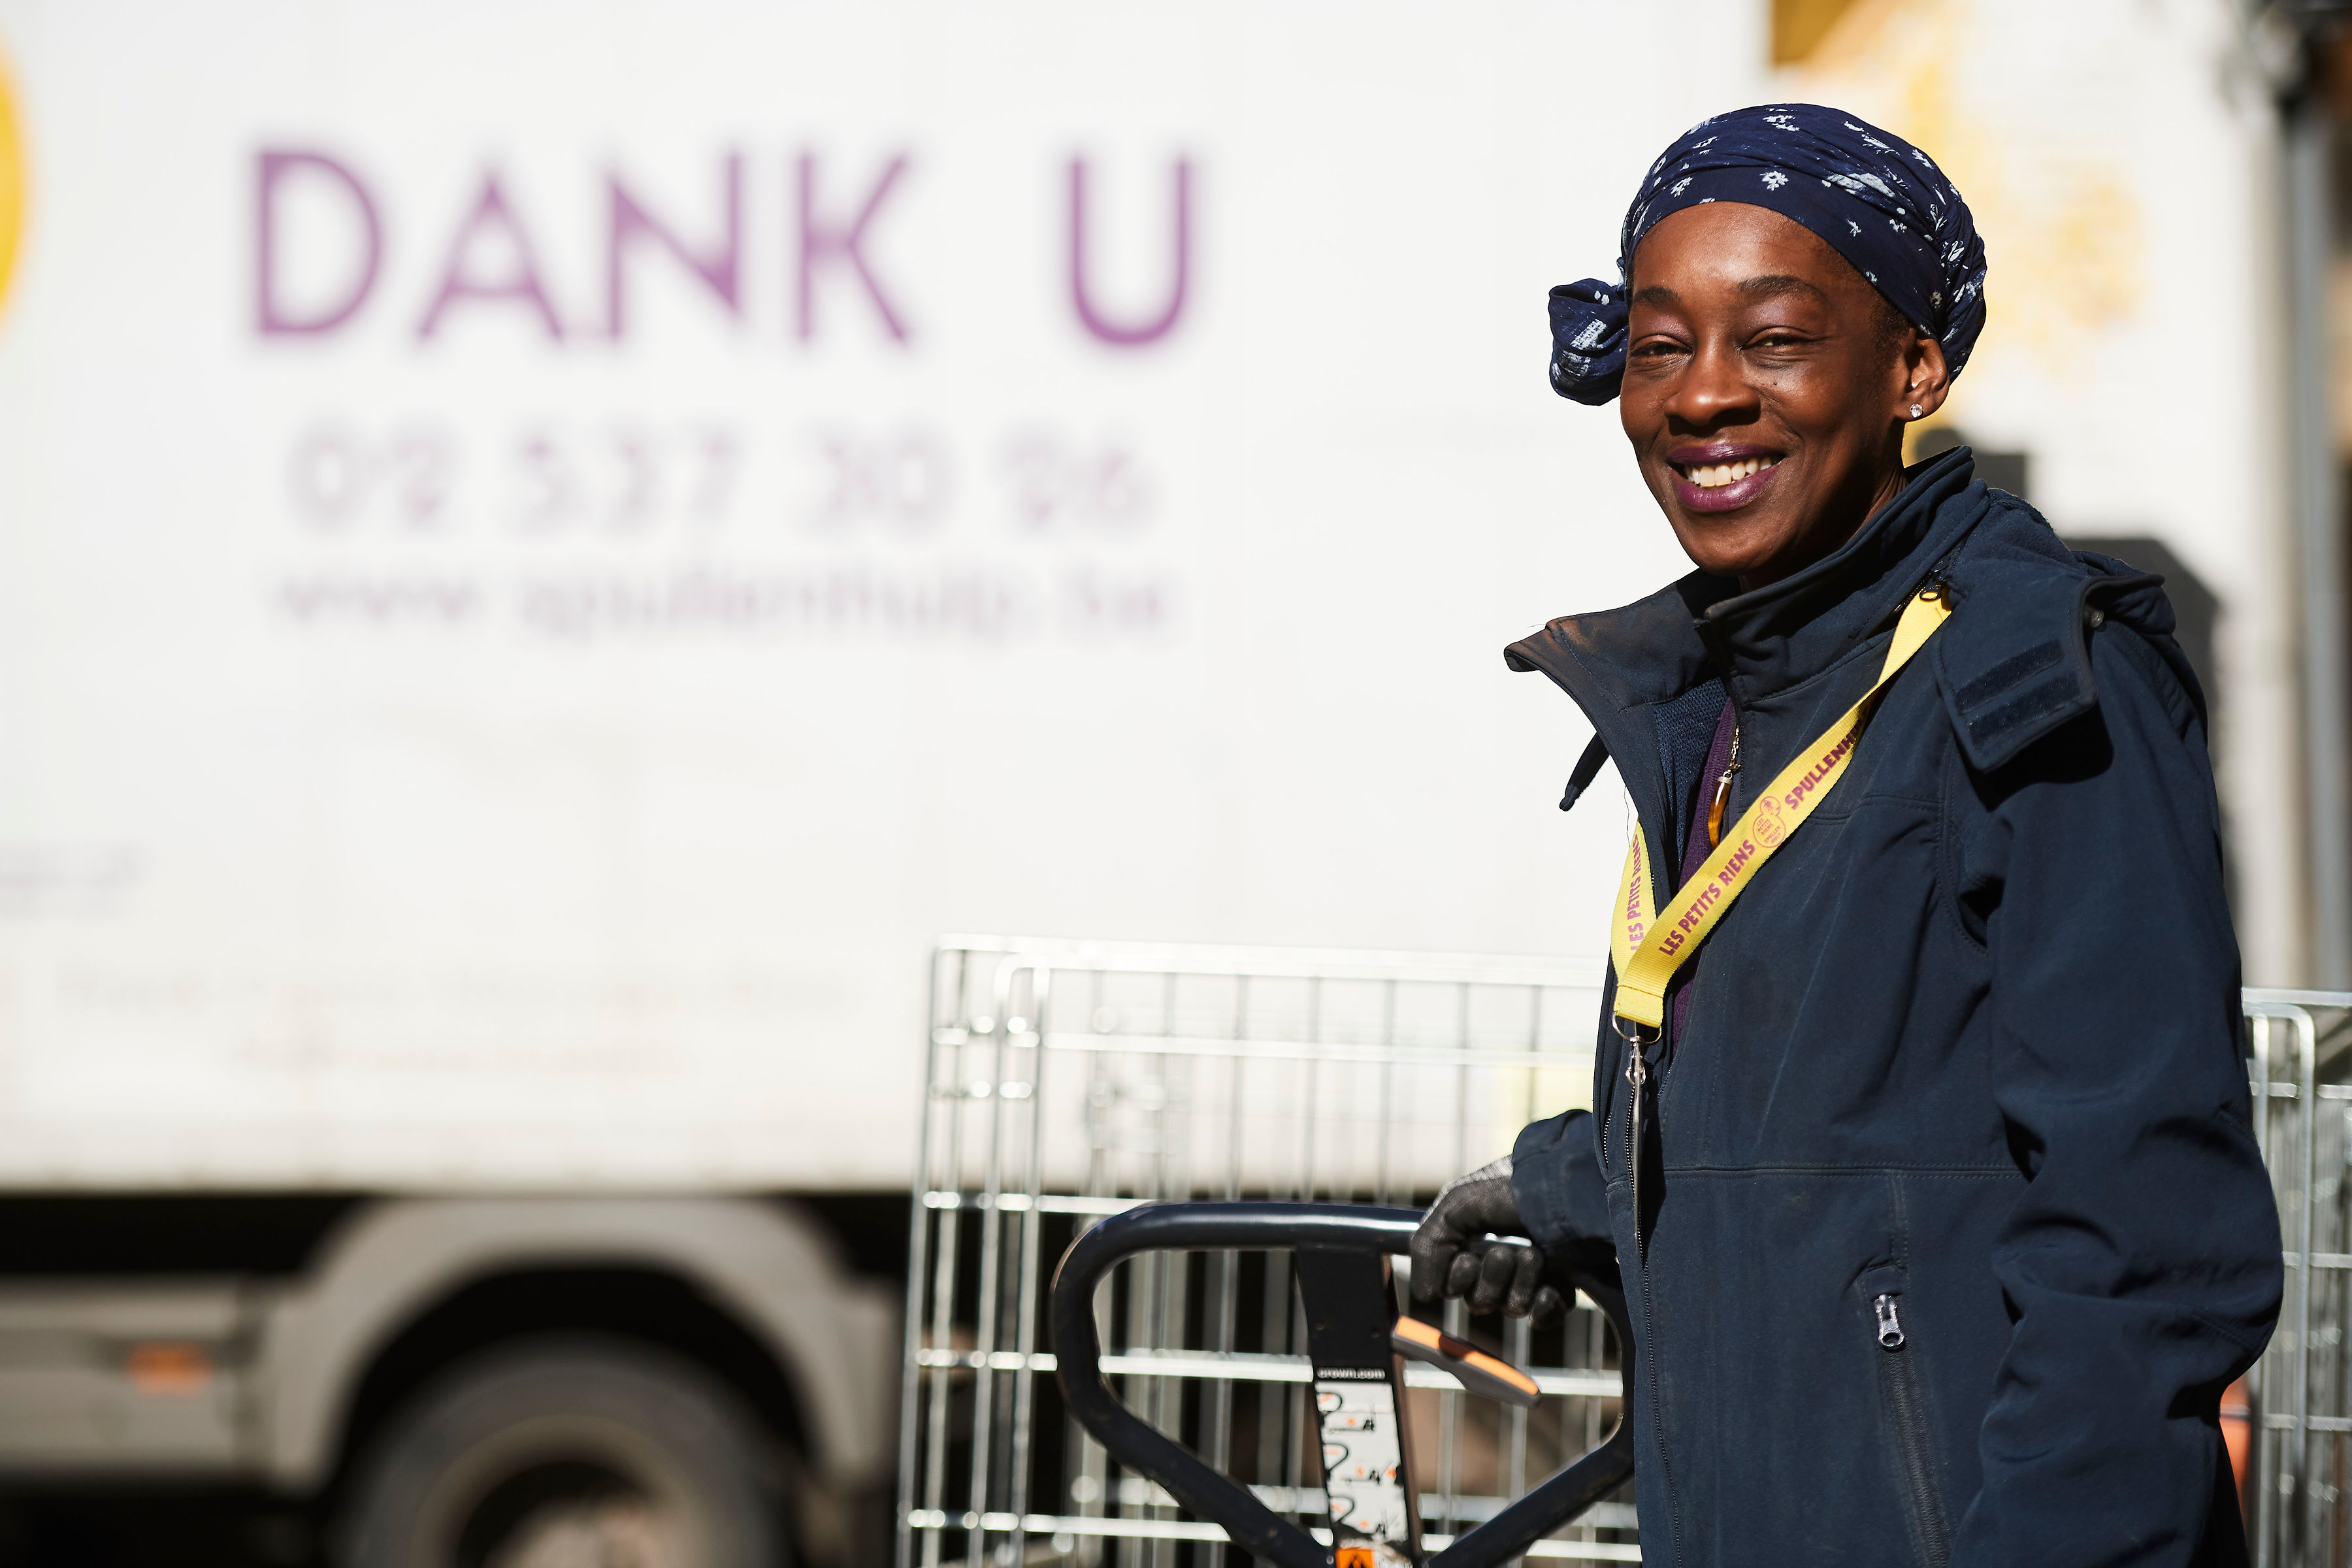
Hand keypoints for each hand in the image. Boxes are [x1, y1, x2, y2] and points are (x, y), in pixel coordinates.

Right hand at [1408, 1156, 1565, 1322]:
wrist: (1561, 1188)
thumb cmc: (1505, 1190)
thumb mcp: (1453, 1207)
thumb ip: (1426, 1248)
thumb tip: (1425, 1296)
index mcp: (1471, 1246)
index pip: (1452, 1287)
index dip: (1458, 1279)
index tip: (1466, 1258)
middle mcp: (1497, 1264)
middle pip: (1480, 1302)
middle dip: (1491, 1278)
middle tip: (1504, 1252)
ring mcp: (1529, 1278)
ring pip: (1511, 1308)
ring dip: (1521, 1282)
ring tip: (1535, 1253)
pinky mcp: (1558, 1289)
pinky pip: (1543, 1318)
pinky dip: (1544, 1306)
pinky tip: (1548, 1286)